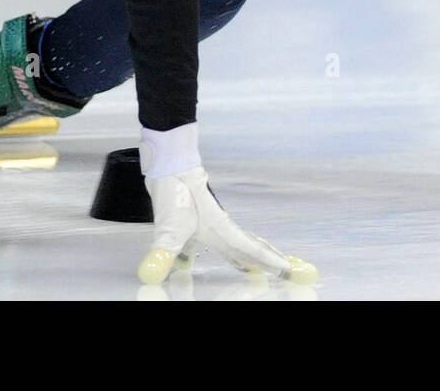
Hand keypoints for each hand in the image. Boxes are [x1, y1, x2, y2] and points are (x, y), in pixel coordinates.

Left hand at [138, 165, 317, 284]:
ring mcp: (209, 223)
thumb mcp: (167, 227)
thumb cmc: (175, 191)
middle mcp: (219, 227)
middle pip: (249, 247)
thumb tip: (151, 276)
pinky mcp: (196, 221)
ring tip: (259, 269)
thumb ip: (163, 253)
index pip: (250, 248)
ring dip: (249, 257)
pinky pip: (217, 243)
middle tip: (288, 270)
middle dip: (267, 259)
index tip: (288, 269)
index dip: (269, 260)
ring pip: (235, 244)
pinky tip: (216, 262)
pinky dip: (227, 254)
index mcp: (220, 229)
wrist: (170, 163)